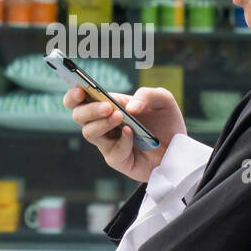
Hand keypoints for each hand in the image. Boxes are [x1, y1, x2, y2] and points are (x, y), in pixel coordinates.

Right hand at [64, 85, 186, 183]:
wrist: (177, 148)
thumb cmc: (166, 122)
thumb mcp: (164, 101)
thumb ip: (149, 95)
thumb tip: (130, 107)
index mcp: (108, 105)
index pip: (79, 99)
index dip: (73, 94)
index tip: (80, 91)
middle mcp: (103, 123)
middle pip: (78, 115)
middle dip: (89, 110)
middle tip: (108, 107)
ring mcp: (108, 142)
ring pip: (89, 133)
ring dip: (102, 124)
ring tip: (120, 117)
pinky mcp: (116, 159)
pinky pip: (112, 151)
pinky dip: (121, 141)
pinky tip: (132, 134)